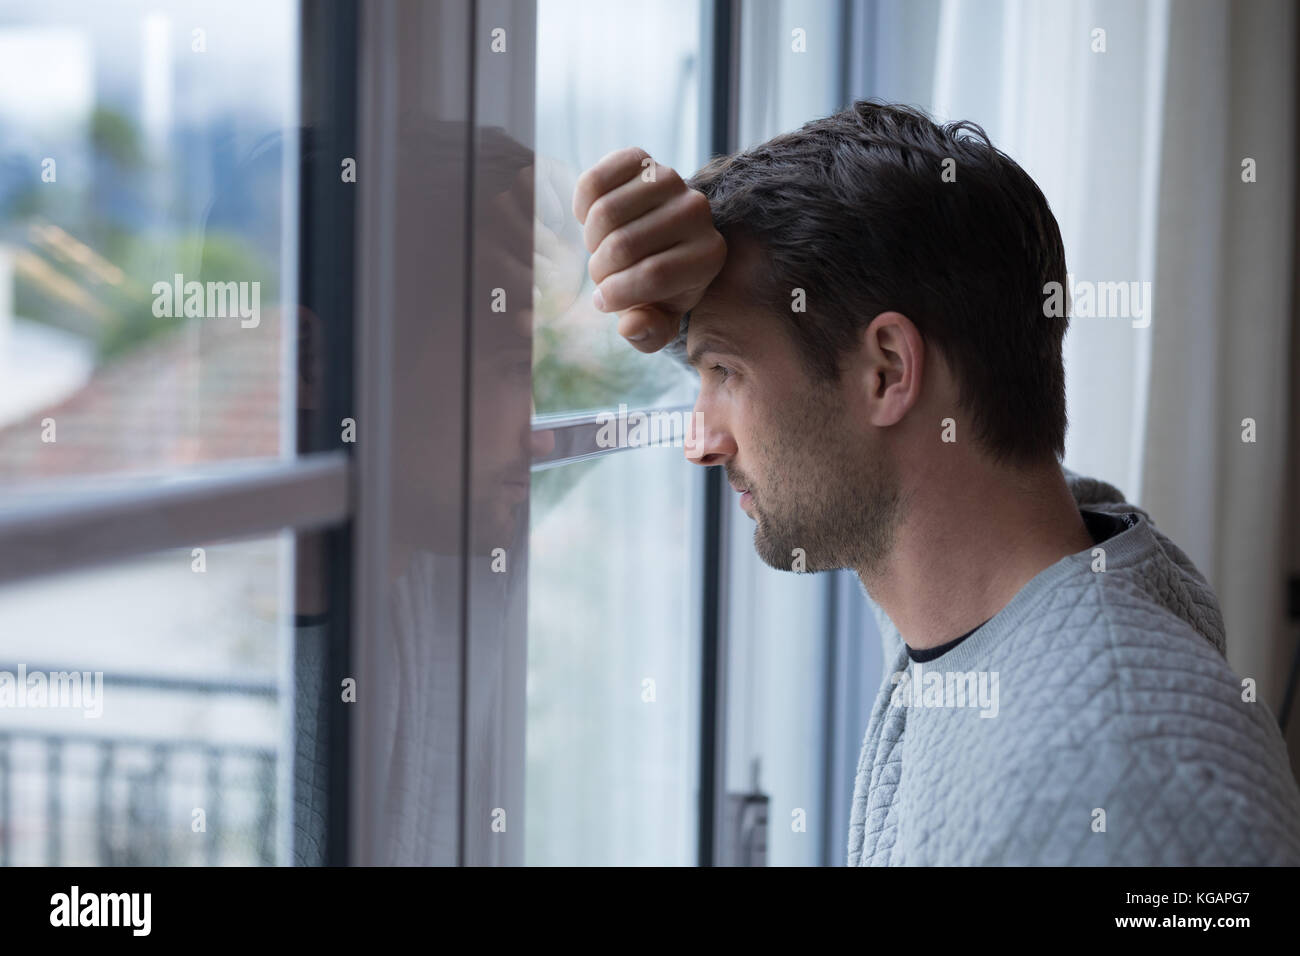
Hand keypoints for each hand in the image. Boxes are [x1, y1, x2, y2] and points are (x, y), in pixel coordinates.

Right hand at [572, 146, 726, 352]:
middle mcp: (697, 211)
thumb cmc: (659, 287)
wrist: (657, 240)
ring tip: (600, 250)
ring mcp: (669, 179)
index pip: (654, 275)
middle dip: (600, 270)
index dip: (618, 294)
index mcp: (709, 255)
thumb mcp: (658, 318)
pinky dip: (581, 207)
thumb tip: (632, 324)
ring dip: (590, 241)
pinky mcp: (640, 159)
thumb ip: (648, 334)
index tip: (605, 301)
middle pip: (624, 245)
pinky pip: (593, 182)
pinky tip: (591, 221)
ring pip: (605, 213)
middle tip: (602, 276)